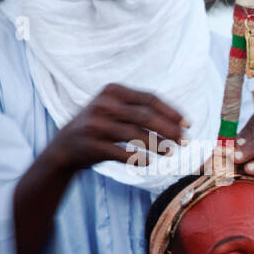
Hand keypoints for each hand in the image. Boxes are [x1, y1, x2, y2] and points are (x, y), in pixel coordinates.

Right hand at [47, 83, 185, 173]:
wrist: (65, 146)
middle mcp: (103, 104)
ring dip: (157, 145)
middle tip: (184, 142)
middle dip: (169, 130)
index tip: (188, 125)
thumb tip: (181, 123)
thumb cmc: (101, 127)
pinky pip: (122, 153)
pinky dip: (138, 159)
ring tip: (169, 153)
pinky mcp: (91, 144)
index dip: (172, 112)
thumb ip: (142, 110)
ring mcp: (95, 124)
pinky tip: (148, 162)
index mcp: (113, 91)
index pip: (150, 99)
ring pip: (135, 135)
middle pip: (145, 116)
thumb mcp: (117, 110)